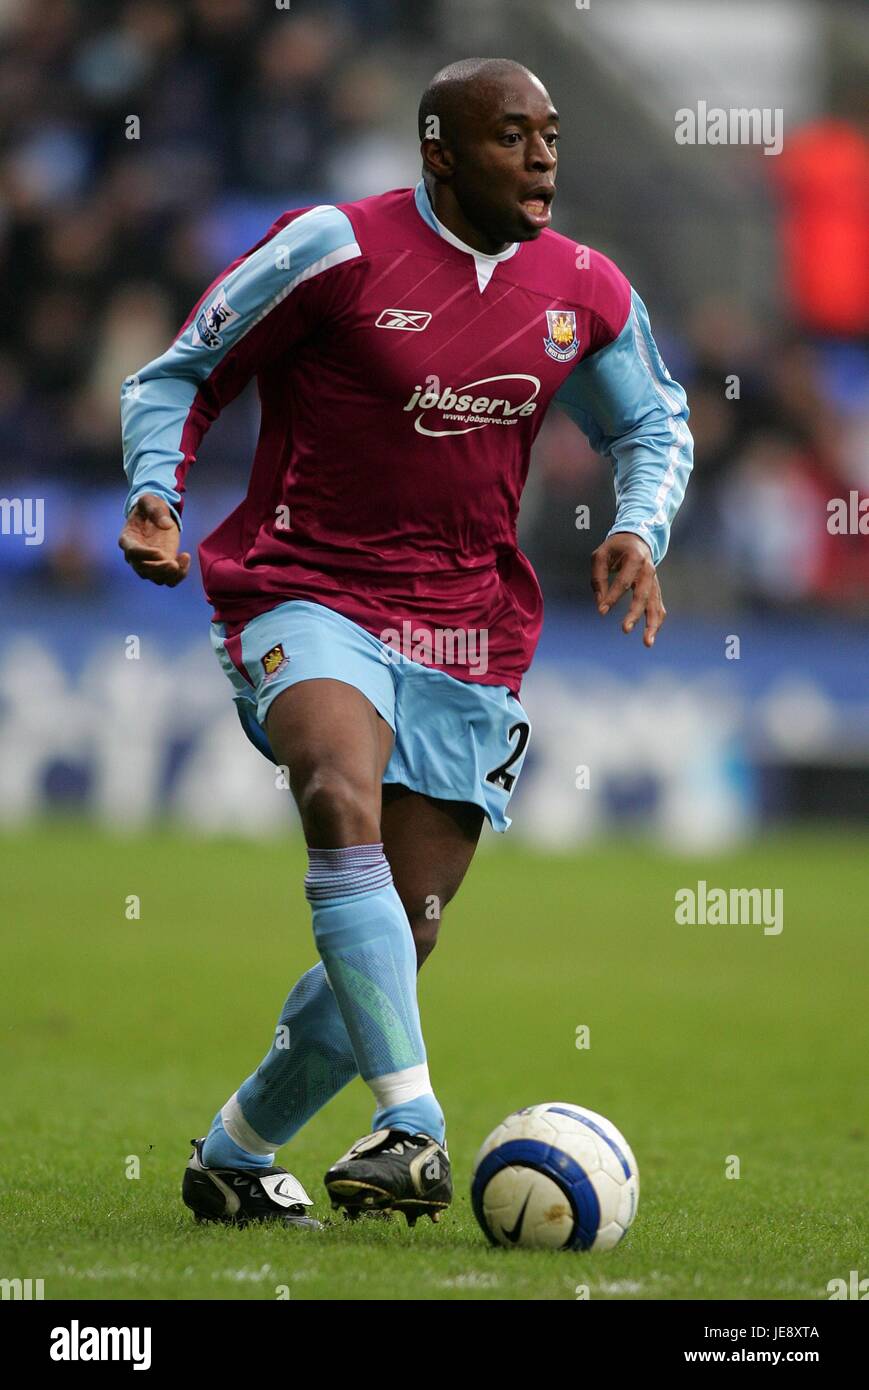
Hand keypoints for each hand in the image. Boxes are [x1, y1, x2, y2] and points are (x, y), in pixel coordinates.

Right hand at [118, 493, 190, 586]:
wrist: (154, 515)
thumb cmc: (149, 507)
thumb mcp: (150, 501)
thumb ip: (156, 511)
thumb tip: (166, 525)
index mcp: (128, 539)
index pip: (132, 552)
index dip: (145, 554)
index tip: (159, 552)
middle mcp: (136, 556)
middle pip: (144, 570)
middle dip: (159, 569)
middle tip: (173, 563)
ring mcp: (149, 564)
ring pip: (157, 579)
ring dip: (170, 575)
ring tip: (182, 560)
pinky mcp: (163, 567)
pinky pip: (170, 579)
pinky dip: (179, 574)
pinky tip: (185, 557)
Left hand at [590, 532, 665, 647]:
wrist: (638, 539)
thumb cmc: (615, 548)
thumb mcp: (600, 556)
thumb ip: (598, 578)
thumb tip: (600, 605)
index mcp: (635, 558)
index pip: (623, 581)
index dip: (613, 597)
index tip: (602, 611)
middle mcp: (648, 570)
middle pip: (643, 595)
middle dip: (634, 613)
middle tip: (625, 629)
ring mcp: (654, 581)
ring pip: (655, 605)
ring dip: (652, 624)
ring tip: (647, 643)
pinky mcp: (655, 589)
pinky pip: (658, 607)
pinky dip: (656, 621)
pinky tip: (650, 636)